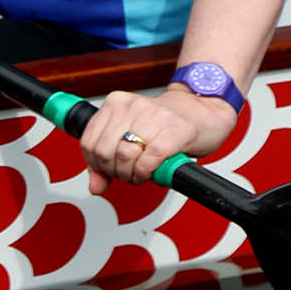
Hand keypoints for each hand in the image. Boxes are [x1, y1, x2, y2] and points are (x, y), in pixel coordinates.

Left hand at [79, 86, 240, 195]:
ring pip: (124, 155)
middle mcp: (132, 105)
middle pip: (104, 150)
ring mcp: (154, 115)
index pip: (88, 141)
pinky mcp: (176, 130)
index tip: (107, 170)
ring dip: (130, 174)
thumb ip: (107, 160)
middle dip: (113, 171)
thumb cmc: (164, 126)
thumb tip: (95, 186)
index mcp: (115, 103)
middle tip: (126, 174)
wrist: (202, 113)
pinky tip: (149, 173)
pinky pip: (150, 159)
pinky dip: (145, 173)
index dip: (95, 164)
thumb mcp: (130, 137)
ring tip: (138, 173)